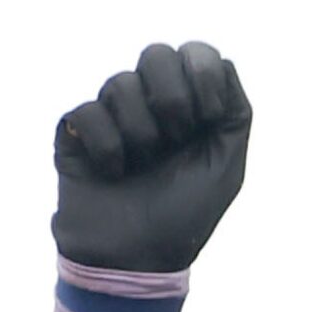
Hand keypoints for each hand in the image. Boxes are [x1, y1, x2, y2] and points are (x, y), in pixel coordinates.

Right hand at [52, 41, 251, 273]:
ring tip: (143, 166)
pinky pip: (88, 112)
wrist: (137, 257)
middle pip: (157, 54)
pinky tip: (114, 173)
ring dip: (142, 133)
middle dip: (172, 98)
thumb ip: (235, 112)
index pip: (197, 54)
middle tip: (176, 138)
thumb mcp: (227, 165)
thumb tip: (220, 64)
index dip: (202, 76)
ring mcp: (112, 113)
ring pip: (121, 84)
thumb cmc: (185, 214)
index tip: (209, 117)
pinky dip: (109, 148)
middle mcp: (151, 104)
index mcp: (191, 108)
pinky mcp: (76, 129)